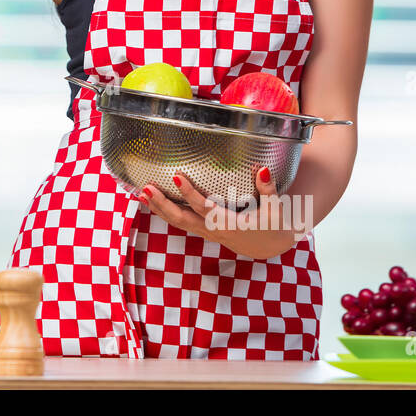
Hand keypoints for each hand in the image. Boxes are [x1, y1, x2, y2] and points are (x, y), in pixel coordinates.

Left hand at [135, 167, 304, 259]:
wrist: (269, 247)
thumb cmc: (273, 224)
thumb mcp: (275, 208)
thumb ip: (268, 188)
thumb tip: (261, 169)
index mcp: (230, 225)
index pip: (206, 208)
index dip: (190, 194)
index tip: (176, 177)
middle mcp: (214, 231)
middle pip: (183, 219)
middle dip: (163, 205)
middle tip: (147, 189)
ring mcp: (206, 233)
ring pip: (178, 223)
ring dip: (159, 209)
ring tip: (141, 193)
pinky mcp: (203, 231)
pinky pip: (180, 223)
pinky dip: (164, 213)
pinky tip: (150, 201)